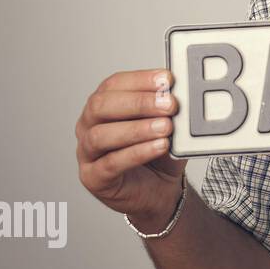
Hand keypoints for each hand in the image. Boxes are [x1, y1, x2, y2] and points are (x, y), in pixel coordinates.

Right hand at [76, 68, 187, 227]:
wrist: (160, 189)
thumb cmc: (159, 151)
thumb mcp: (168, 124)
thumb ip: (169, 109)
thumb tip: (182, 93)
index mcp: (104, 104)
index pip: (114, 85)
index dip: (140, 79)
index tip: (167, 79)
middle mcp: (89, 125)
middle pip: (101, 106)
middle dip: (138, 102)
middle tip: (169, 104)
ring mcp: (87, 152)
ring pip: (101, 135)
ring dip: (137, 129)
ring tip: (166, 128)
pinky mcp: (93, 178)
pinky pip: (110, 164)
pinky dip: (137, 153)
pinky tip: (159, 147)